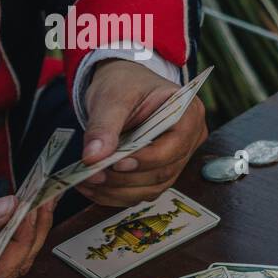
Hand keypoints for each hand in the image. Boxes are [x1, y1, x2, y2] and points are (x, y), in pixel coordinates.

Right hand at [0, 193, 52, 277]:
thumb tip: (10, 209)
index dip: (21, 242)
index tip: (33, 210)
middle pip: (6, 269)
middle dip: (30, 234)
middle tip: (44, 199)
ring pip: (3, 262)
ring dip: (21, 232)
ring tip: (37, 200)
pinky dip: (5, 233)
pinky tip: (18, 211)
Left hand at [80, 59, 206, 206]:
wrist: (121, 85)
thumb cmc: (124, 83)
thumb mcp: (112, 97)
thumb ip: (104, 126)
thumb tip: (92, 157)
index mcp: (189, 114)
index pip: (174, 147)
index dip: (146, 159)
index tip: (115, 163)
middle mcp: (190, 139)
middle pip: (163, 171)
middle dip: (126, 179)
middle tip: (92, 175)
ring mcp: (177, 158)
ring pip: (153, 187)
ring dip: (118, 191)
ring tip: (88, 182)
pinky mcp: (160, 171)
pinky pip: (142, 191)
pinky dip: (117, 193)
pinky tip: (94, 187)